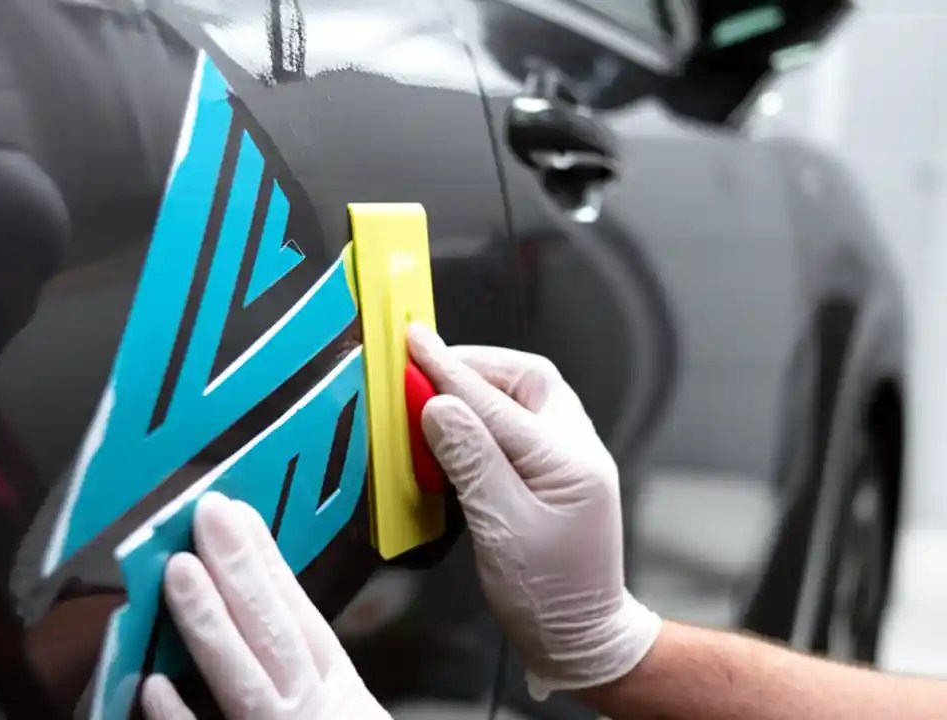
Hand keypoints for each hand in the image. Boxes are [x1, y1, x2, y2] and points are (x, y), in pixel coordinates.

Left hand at [141, 493, 389, 719]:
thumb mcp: (346, 709)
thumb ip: (305, 670)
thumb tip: (256, 599)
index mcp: (339, 692)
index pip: (301, 617)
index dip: (269, 564)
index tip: (240, 513)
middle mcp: (313, 709)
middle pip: (275, 634)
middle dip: (240, 570)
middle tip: (208, 512)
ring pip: (244, 681)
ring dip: (211, 623)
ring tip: (178, 569)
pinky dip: (183, 718)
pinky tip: (154, 682)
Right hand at [407, 324, 660, 697]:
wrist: (582, 639)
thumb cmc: (546, 597)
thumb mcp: (501, 529)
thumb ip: (471, 462)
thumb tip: (439, 407)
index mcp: (567, 461)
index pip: (496, 401)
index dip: (448, 369)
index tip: (412, 342)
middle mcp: (576, 449)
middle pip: (526, 378)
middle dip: (475, 364)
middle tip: (426, 365)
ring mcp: (571, 461)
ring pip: (526, 397)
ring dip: (482, 387)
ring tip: (438, 391)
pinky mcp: (558, 474)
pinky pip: (522, 423)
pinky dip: (489, 414)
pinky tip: (462, 427)